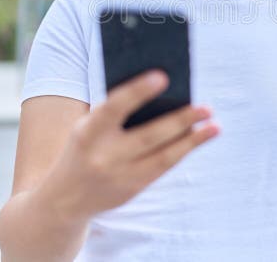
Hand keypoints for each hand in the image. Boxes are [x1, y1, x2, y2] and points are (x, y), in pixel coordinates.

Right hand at [39, 69, 218, 220]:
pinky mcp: (132, 190)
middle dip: (180, 120)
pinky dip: (183, 151)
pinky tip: (198, 138)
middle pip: (149, 136)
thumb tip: (162, 90)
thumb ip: (115, 112)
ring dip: (192, 140)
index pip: (114, 108)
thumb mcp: (87, 127)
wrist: (62, 199)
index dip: (137, 92)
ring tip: (214, 124)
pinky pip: (163, 167)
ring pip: (163, 156)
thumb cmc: (83, 147)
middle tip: (206, 106)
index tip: (162, 76)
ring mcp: (119, 177)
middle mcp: (103, 157)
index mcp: (87, 133)